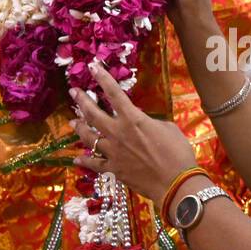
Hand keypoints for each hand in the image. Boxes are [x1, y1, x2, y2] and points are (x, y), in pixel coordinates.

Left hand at [72, 61, 195, 206]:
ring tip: (73, 122)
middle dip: (82, 101)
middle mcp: (118, 133)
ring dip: (80, 128)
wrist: (176, 183)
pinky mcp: (113, 170)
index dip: (103, 78)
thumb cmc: (178, 153)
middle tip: (73, 92)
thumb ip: (149, 122)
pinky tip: (77, 158)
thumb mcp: (168, 129)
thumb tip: (140, 122)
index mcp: (133, 119)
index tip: (93, 66)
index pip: (114, 93)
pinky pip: (94, 164)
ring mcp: (113, 152)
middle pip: (94, 114)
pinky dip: (84, 161)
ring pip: (89, 137)